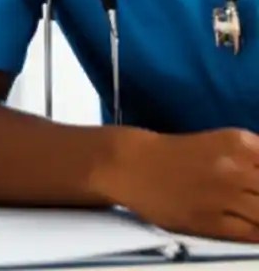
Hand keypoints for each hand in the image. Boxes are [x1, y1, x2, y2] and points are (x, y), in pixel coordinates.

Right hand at [108, 128, 258, 241]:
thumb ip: (257, 158)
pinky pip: (251, 233)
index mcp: (241, 143)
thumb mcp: (225, 144)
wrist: (131, 164)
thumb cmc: (180, 154)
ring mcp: (222, 196)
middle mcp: (235, 168)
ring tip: (258, 212)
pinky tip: (257, 228)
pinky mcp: (209, 221)